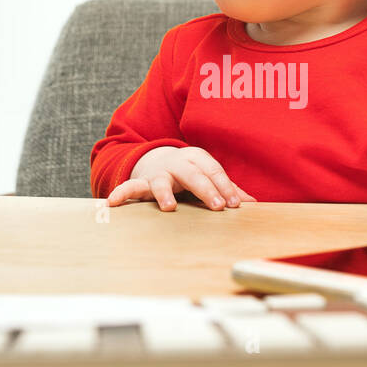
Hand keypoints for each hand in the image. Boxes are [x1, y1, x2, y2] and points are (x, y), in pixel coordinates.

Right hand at [105, 146, 255, 210]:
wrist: (155, 158)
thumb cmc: (189, 172)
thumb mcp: (208, 175)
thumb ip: (228, 189)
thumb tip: (254, 204)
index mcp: (197, 158)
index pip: (214, 171)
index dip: (225, 186)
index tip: (235, 204)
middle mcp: (178, 162)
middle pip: (193, 175)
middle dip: (206, 190)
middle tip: (217, 206)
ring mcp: (158, 172)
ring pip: (162, 181)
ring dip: (164, 194)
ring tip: (168, 207)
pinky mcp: (140, 182)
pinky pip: (130, 187)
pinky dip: (121, 194)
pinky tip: (112, 204)